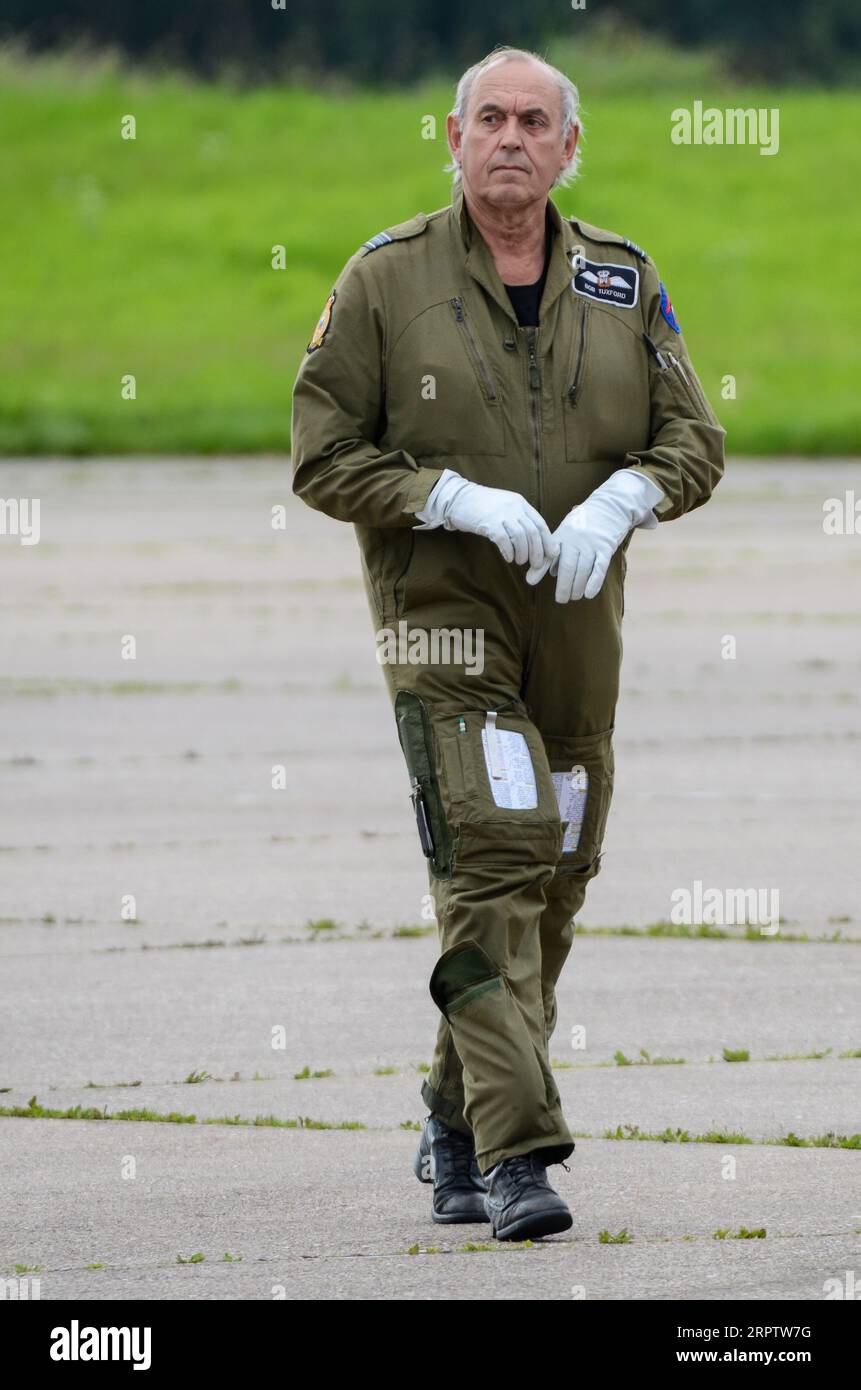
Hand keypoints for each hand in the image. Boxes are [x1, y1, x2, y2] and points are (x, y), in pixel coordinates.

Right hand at [440, 478, 558, 570]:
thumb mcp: (505, 506)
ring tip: (520, 561)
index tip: (552, 554)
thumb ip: (518, 518)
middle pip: (532, 532)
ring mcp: (501, 514)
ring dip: (523, 553)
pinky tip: (508, 558)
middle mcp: (513, 507)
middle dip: (537, 551)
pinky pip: (504, 540)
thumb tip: (533, 540)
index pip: (540, 523)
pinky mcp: (488, 522)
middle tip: (536, 564)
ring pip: (520, 537)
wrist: (459, 499)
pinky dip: (509, 551)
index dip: (548, 540)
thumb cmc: (482, 507)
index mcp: (520, 503)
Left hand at [525, 469, 664, 601]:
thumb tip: (537, 578)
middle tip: (561, 600)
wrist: (608, 508)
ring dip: (578, 586)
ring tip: (574, 597)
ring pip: (583, 569)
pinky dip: (595, 582)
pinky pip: (600, 567)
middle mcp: (575, 540)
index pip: (549, 554)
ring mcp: (591, 544)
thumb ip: (551, 557)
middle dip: (563, 585)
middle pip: (568, 566)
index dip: (539, 568)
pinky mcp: (606, 548)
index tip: (530, 581)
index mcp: (562, 536)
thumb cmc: (581, 526)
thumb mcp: (564, 535)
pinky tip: (590, 594)